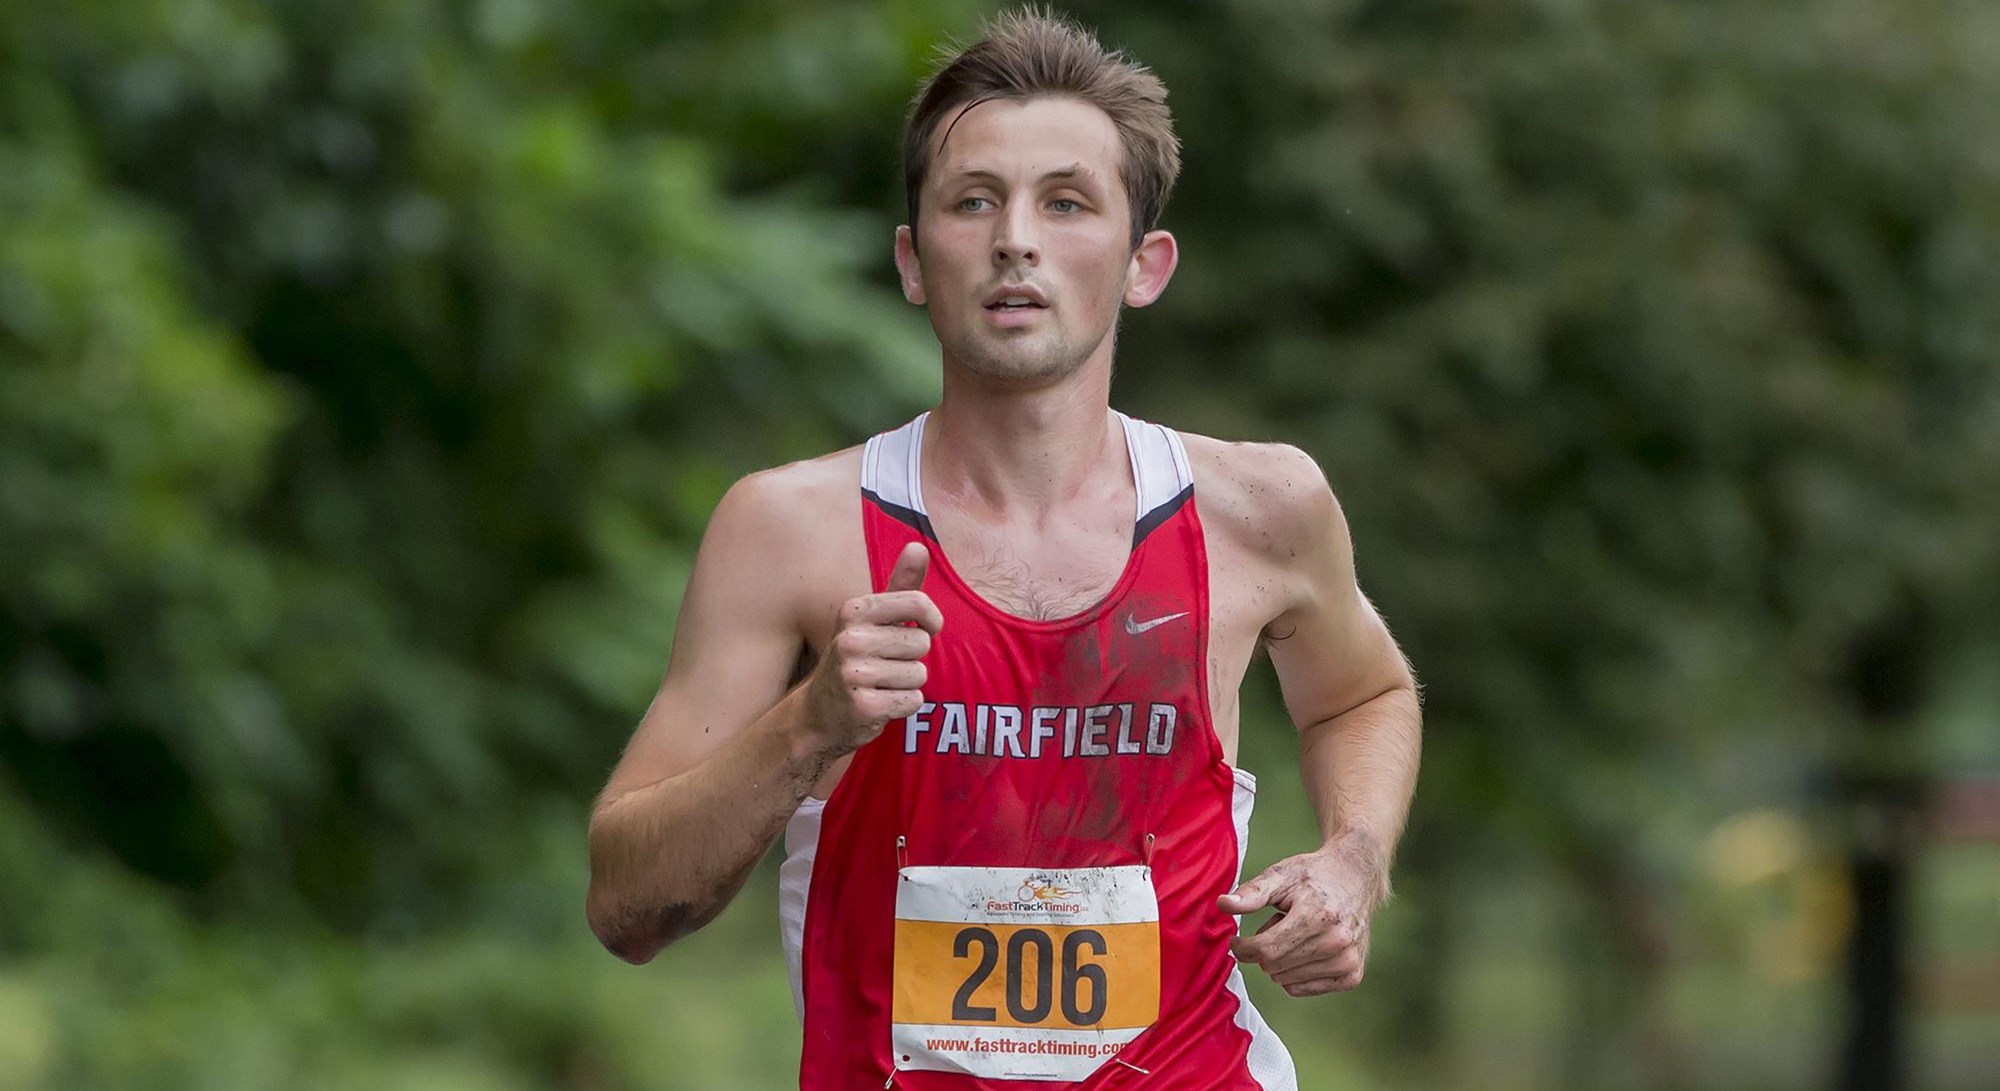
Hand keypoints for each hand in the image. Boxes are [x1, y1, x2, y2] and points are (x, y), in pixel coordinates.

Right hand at [802, 542, 942, 752]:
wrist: (819, 713)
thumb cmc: (856, 658)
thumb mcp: (873, 619)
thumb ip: (900, 583)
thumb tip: (919, 544)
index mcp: (854, 611)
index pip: (917, 603)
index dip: (932, 619)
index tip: (926, 627)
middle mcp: (850, 639)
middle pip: (921, 642)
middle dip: (912, 657)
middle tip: (884, 664)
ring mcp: (854, 674)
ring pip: (919, 674)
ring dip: (907, 683)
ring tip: (880, 683)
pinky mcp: (863, 707)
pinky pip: (913, 700)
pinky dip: (903, 705)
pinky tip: (879, 702)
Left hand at [1217, 831, 1387, 996]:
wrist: (1356, 879)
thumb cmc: (1313, 876)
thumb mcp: (1281, 874)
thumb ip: (1251, 892)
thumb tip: (1222, 904)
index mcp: (1318, 914)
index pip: (1266, 949)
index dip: (1243, 947)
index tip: (1236, 940)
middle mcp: (1337, 941)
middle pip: (1274, 966)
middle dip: (1263, 950)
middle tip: (1277, 925)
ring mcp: (1347, 961)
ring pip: (1285, 980)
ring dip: (1279, 960)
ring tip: (1295, 933)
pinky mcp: (1351, 976)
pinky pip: (1301, 989)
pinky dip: (1292, 973)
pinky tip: (1305, 948)